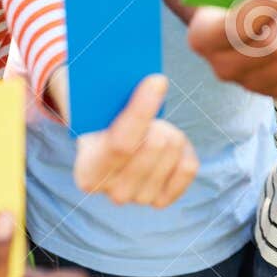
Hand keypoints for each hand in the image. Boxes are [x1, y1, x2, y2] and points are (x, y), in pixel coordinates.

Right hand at [72, 75, 198, 206]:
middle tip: (152, 113)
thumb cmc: (102, 127)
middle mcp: (113, 193)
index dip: (141, 110)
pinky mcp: (162, 199)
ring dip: (170, 131)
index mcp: (88, 172)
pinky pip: (188, 166)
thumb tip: (145, 77)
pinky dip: (185, 148)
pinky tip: (171, 143)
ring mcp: (139, 199)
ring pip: (173, 150)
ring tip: (155, 129)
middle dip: (159, 119)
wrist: (109, 152)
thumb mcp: (96, 114)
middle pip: (155, 144)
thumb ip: (109, 97)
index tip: (158, 81)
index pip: (121, 142)